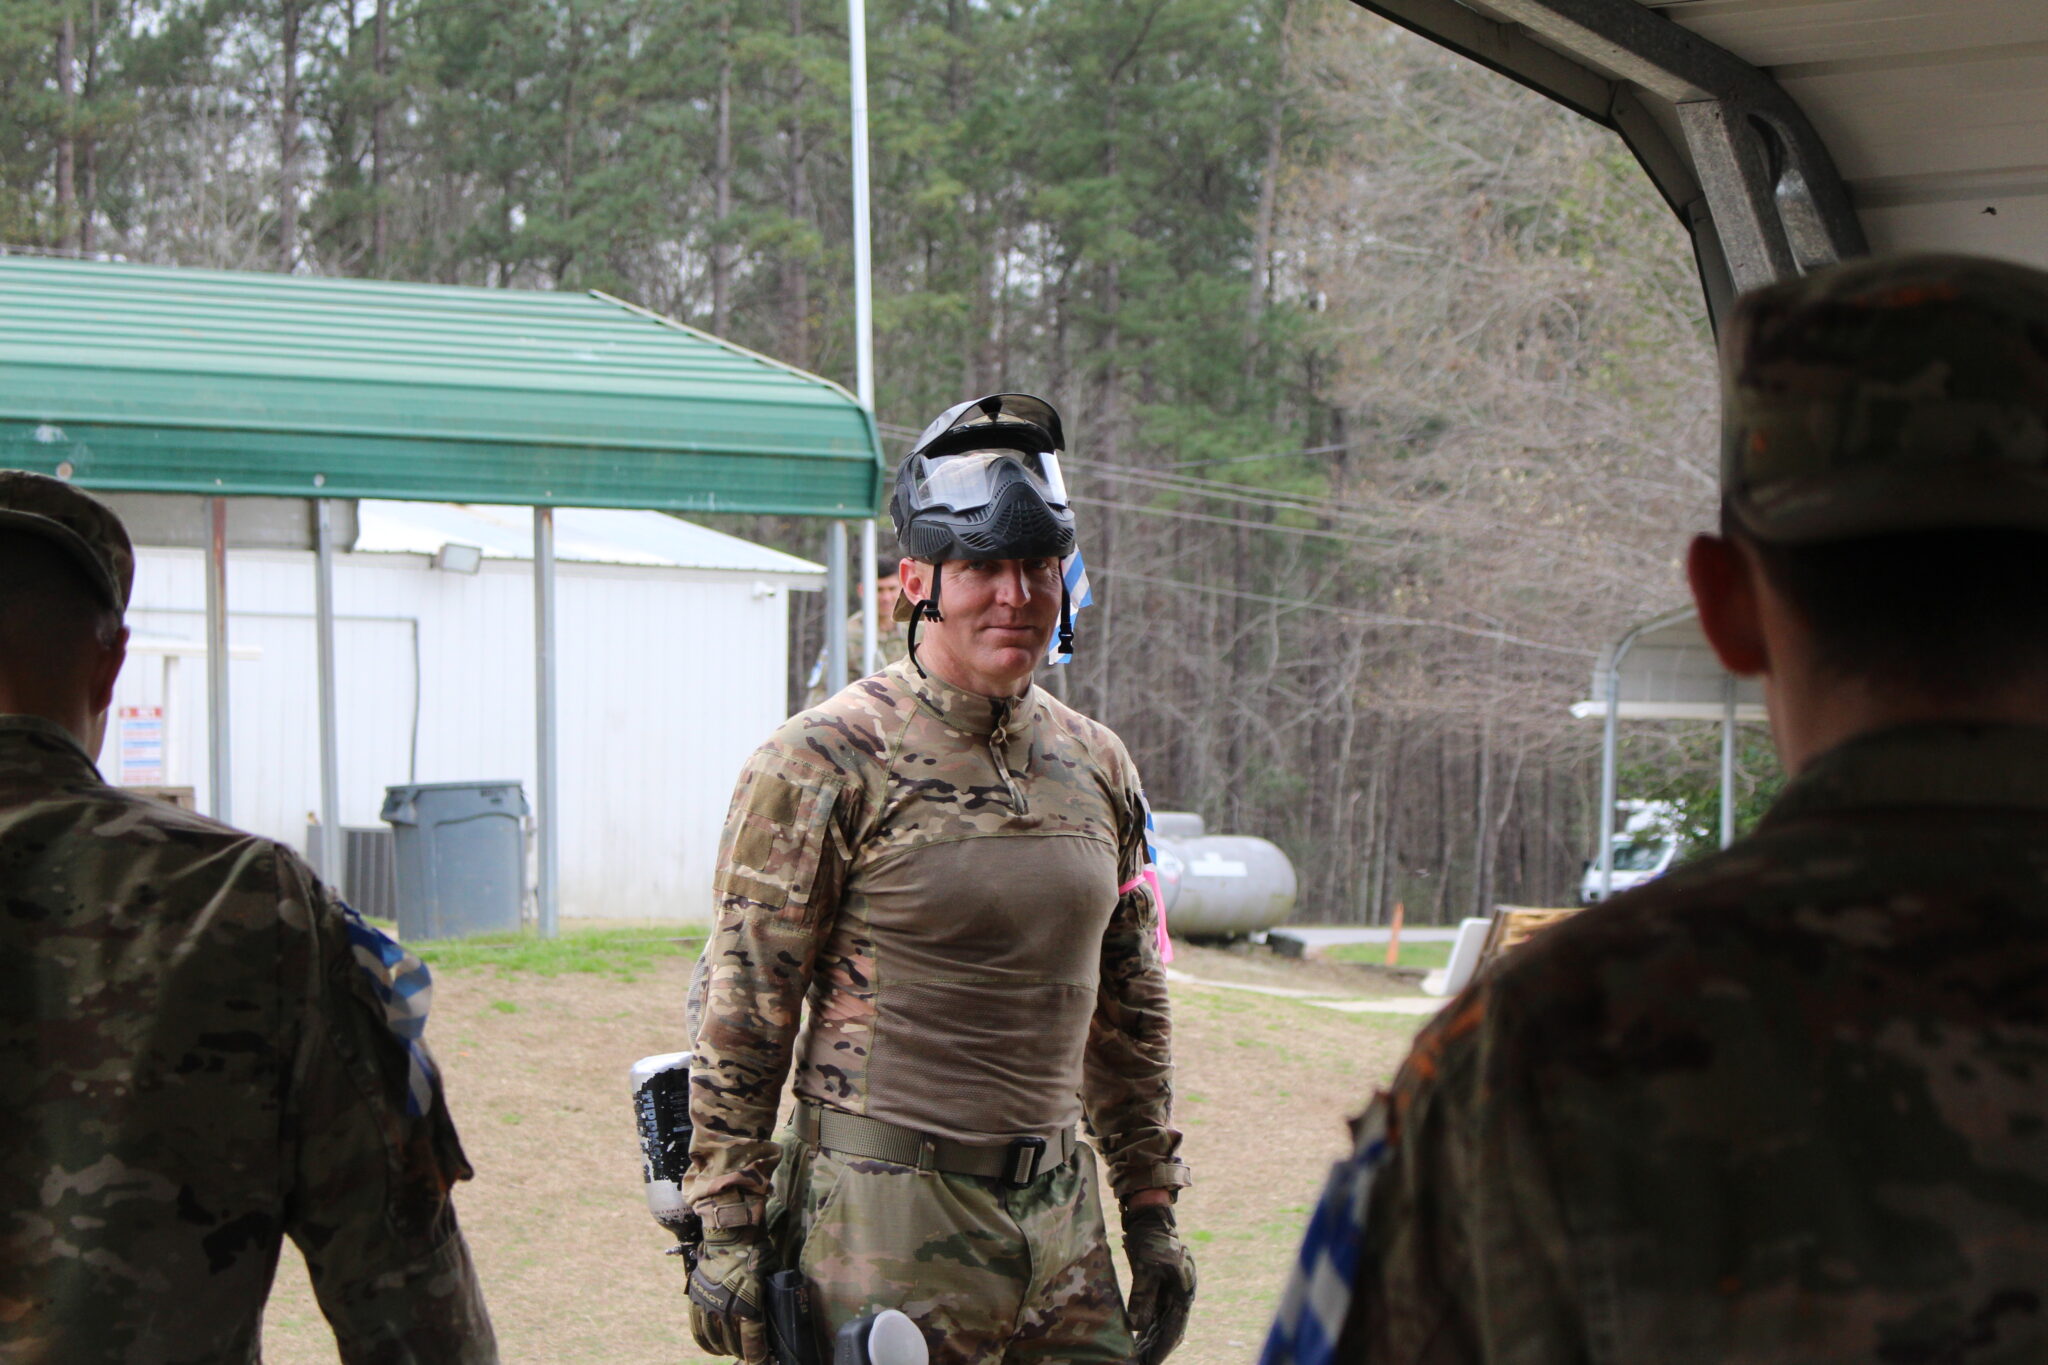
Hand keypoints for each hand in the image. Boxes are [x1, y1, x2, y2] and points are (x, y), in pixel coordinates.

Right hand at [688, 1227, 769, 1362]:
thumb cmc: (757, 1252)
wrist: (731, 1233)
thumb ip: (772, 1297)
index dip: (757, 1356)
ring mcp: (709, 1304)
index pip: (752, 1342)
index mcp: (748, 1305)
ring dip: (723, 1349)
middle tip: (749, 1353)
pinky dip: (705, 1341)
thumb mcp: (773, 1275)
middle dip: (742, 1352)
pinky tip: (712, 1346)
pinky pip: (697, 1328)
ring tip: (730, 1351)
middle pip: (732, 1344)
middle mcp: (726, 1308)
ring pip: (714, 1339)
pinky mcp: (696, 1298)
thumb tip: (779, 1313)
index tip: (761, 1360)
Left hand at [1122, 1202, 1195, 1364]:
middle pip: (1169, 1330)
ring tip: (1136, 1357)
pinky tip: (1135, 1338)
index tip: (1151, 1363)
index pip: (1174, 1329)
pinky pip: (1154, 1313)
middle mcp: (1180, 1295)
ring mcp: (1171, 1292)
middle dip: (1156, 1349)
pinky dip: (1146, 1327)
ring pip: (1161, 1324)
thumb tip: (1137, 1327)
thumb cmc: (1150, 1237)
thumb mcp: (1145, 1265)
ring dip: (1150, 1341)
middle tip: (1140, 1364)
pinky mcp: (1161, 1288)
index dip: (1163, 1348)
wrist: (1151, 1216)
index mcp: (1183, 1291)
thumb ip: (1143, 1294)